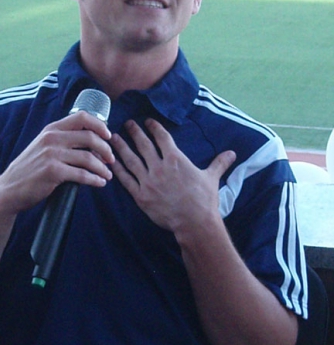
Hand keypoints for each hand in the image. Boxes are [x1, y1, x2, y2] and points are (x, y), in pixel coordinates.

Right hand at [0, 111, 114, 214]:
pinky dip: (95, 179)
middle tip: (111, 160)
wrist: (9, 189)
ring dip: (103, 168)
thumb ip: (62, 139)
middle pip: (90, 137)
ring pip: (88, 158)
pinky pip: (82, 174)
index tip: (108, 136)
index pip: (82, 117)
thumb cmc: (30, 169)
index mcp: (52, 129)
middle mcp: (52, 138)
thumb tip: (91, 139)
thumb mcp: (43, 146)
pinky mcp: (53, 172)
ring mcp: (52, 154)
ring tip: (108, 175)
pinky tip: (99, 183)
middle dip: (106, 149)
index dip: (100, 125)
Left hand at [110, 118, 234, 236]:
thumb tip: (232, 153)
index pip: (162, 138)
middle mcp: (160, 167)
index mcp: (176, 160)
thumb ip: (219, 163)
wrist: (195, 223)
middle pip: (144, 145)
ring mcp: (149, 181)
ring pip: (131, 160)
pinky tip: (112, 161)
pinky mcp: (141, 196)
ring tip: (115, 137)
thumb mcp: (211, 178)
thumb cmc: (204, 200)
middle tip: (128, 123)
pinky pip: (126, 180)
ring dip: (122, 147)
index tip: (148, 121)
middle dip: (135, 132)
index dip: (154, 127)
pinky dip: (118, 169)